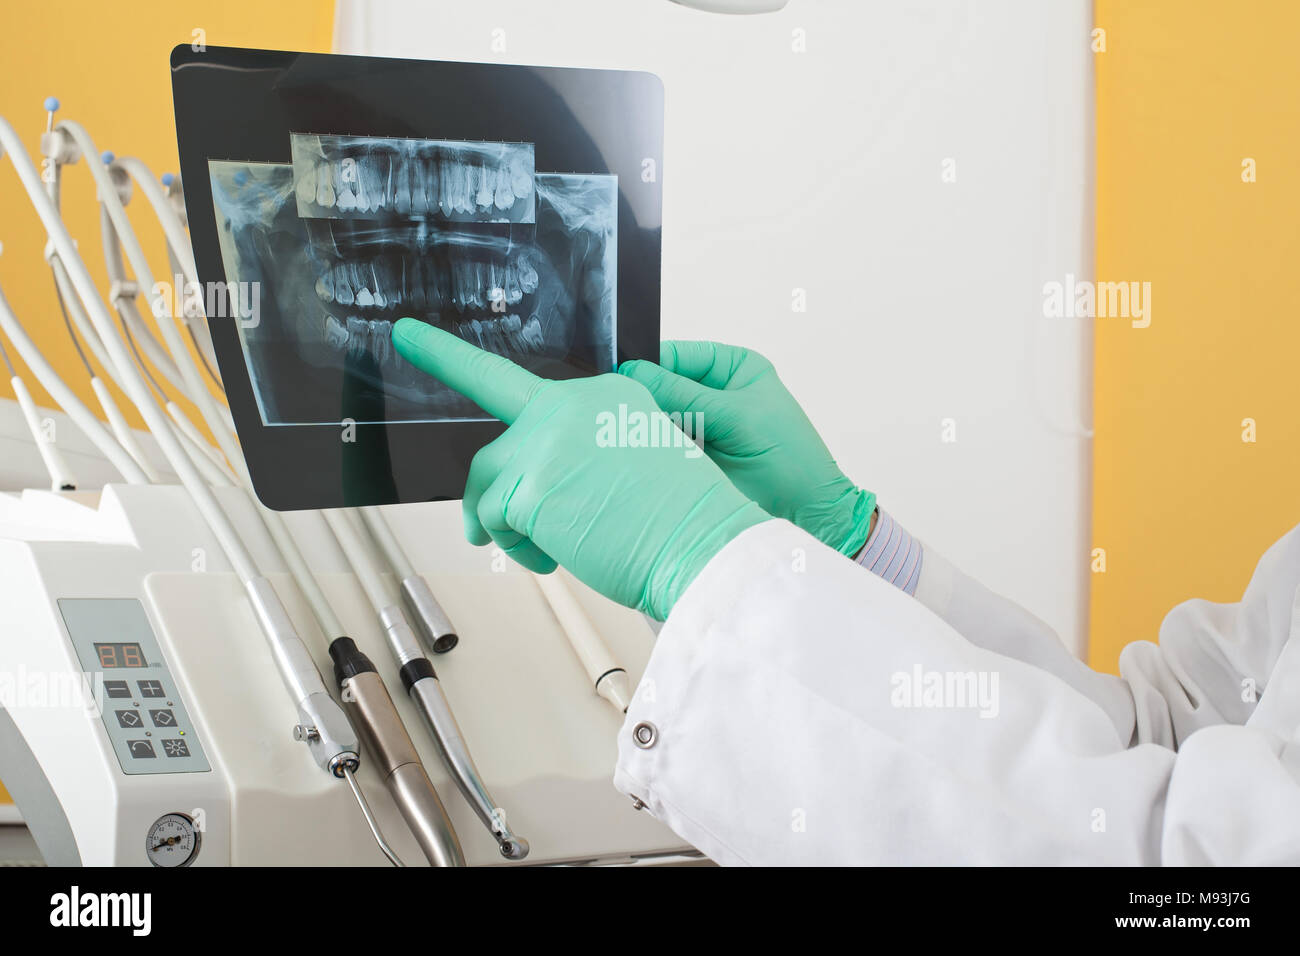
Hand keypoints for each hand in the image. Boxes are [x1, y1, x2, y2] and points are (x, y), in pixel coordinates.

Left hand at [391, 320, 769, 619]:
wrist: (704, 546)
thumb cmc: (682, 520)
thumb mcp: (640, 459)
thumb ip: (585, 449)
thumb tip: (537, 479)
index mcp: (605, 393)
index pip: (518, 378)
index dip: (453, 357)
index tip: (410, 335)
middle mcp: (572, 403)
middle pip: (498, 441)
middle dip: (486, 484)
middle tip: (470, 511)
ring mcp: (547, 438)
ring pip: (488, 480)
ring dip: (508, 523)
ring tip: (549, 547)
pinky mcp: (530, 481)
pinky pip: (494, 520)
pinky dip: (519, 548)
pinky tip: (559, 555)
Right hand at [619, 341, 874, 555]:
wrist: (804, 516)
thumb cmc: (791, 461)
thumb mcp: (737, 416)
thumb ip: (683, 394)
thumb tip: (635, 373)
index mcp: (731, 368)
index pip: (677, 355)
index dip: (650, 363)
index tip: (623, 376)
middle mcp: (713, 394)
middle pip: (662, 385)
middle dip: (645, 396)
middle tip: (625, 408)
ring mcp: (699, 428)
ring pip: (658, 417)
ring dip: (646, 425)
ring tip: (636, 433)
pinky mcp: (689, 459)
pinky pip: (659, 446)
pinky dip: (649, 449)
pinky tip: (643, 451)